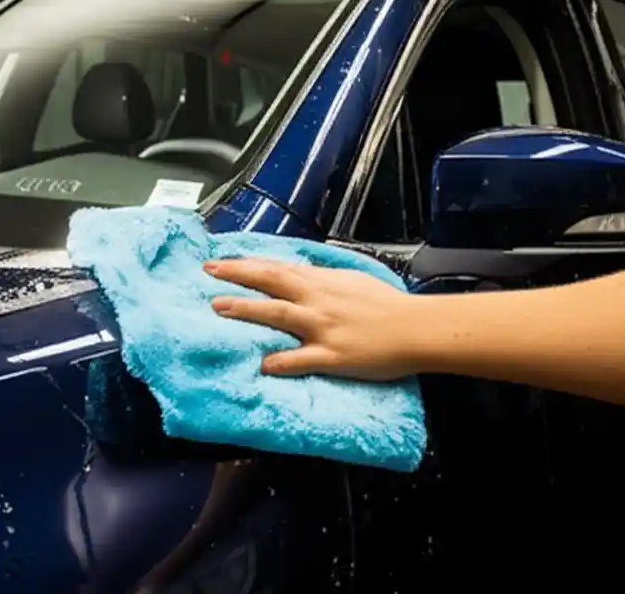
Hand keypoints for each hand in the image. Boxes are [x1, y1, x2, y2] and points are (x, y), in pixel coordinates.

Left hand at [204, 258, 422, 379]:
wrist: (416, 328)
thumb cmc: (387, 307)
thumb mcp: (352, 282)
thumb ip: (322, 281)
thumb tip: (299, 277)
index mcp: (323, 282)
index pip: (278, 268)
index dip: (248, 263)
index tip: (222, 259)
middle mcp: (318, 300)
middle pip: (271, 281)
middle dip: (237, 275)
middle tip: (209, 271)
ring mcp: (323, 327)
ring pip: (278, 314)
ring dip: (247, 309)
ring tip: (219, 307)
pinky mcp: (333, 355)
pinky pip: (301, 359)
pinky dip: (281, 361)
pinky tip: (262, 365)